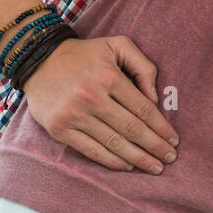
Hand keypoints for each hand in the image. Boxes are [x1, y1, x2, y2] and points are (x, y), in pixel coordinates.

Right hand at [22, 36, 179, 173]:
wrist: (39, 60)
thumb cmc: (85, 54)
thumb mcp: (118, 45)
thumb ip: (143, 66)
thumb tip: (155, 98)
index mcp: (109, 77)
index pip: (143, 109)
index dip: (161, 127)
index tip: (174, 139)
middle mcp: (92, 97)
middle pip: (132, 129)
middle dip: (154, 146)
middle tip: (170, 158)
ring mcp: (74, 115)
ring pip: (113, 143)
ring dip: (137, 158)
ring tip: (154, 167)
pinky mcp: (59, 129)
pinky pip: (90, 150)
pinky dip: (110, 161)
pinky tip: (127, 166)